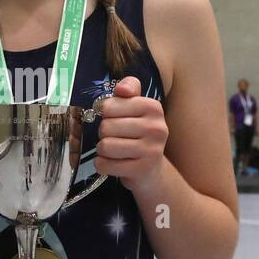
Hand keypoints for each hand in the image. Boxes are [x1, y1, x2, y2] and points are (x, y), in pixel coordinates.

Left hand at [95, 76, 167, 192]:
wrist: (151, 169)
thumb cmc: (137, 134)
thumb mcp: (134, 108)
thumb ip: (128, 90)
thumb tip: (121, 89)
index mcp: (152, 107)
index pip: (109, 106)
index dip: (105, 115)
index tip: (116, 120)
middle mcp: (156, 127)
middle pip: (106, 127)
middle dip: (103, 134)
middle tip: (115, 138)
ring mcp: (151, 150)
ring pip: (105, 146)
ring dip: (102, 151)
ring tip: (114, 151)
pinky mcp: (142, 170)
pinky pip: (105, 165)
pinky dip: (103, 165)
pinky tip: (114, 164)